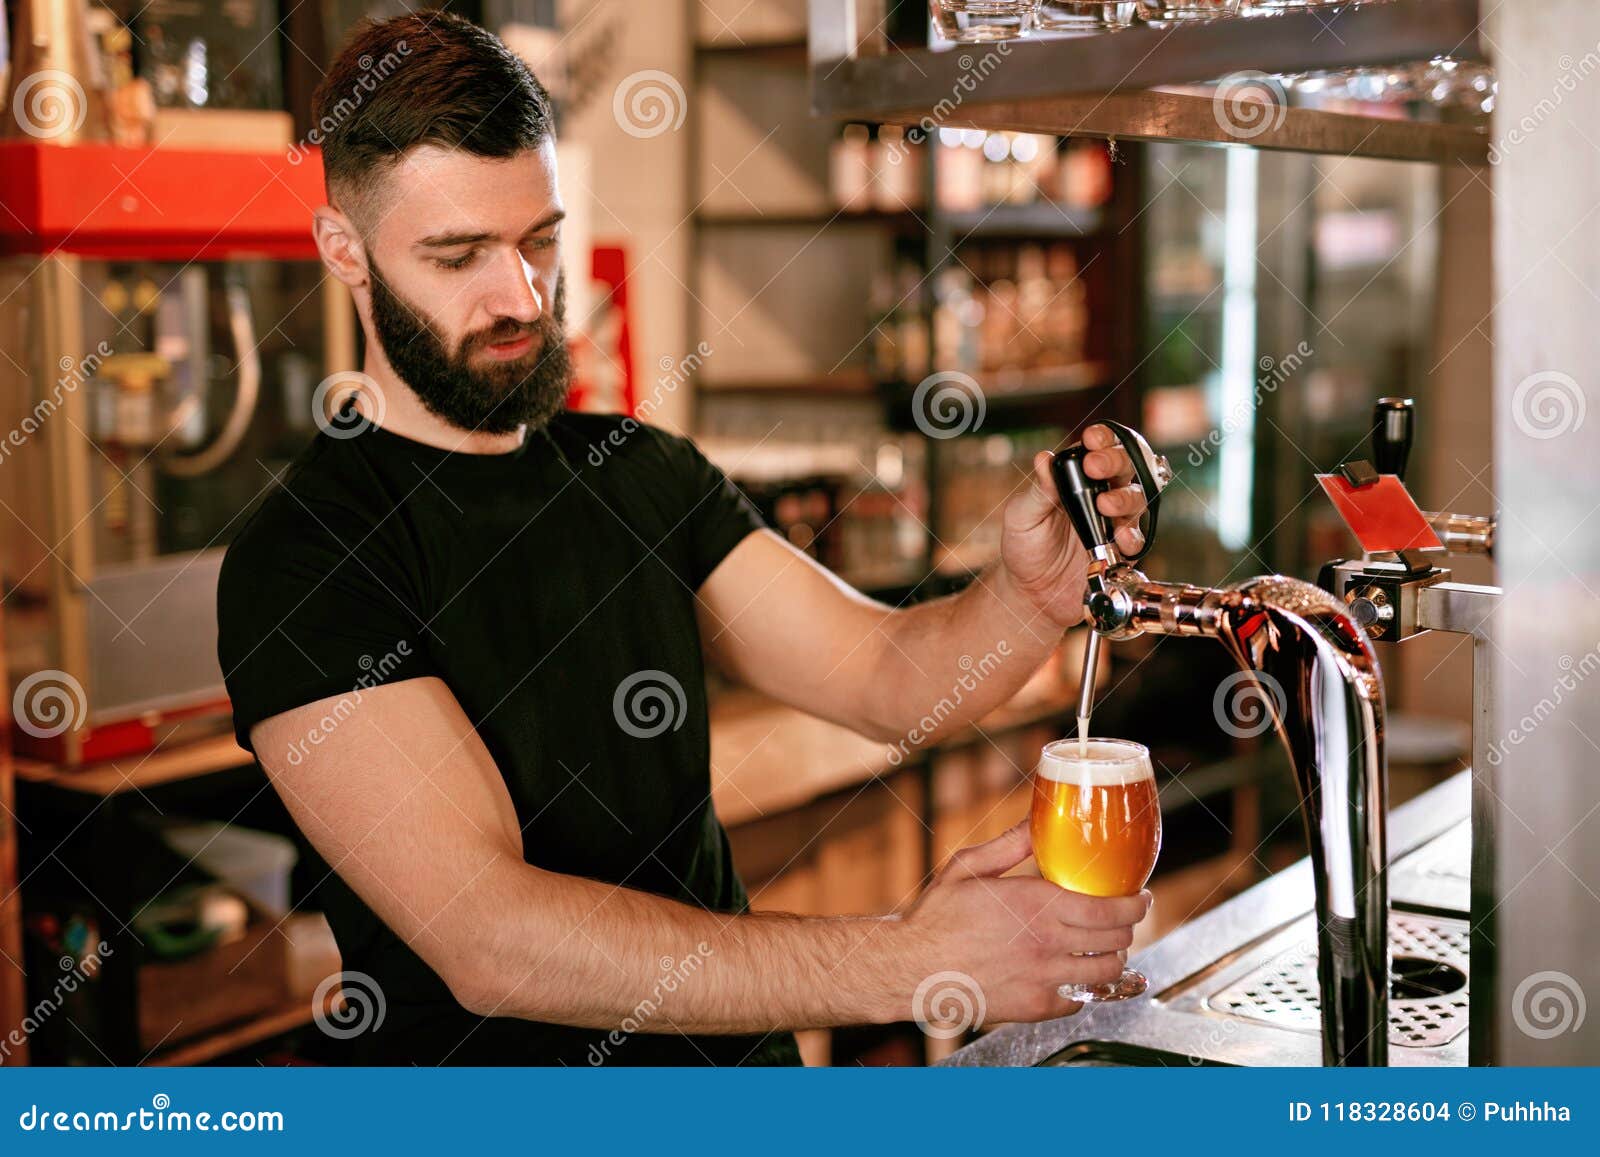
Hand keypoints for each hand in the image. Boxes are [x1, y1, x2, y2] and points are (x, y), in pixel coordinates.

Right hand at [894, 821, 1151, 1028]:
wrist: (912, 969)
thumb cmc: (936, 917)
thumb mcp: (968, 867)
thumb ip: (1010, 844)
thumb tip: (1037, 820)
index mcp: (1036, 904)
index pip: (1111, 909)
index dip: (1136, 904)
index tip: (1140, 897)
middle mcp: (1047, 943)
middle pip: (1117, 939)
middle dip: (1128, 926)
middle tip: (1123, 918)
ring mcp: (1044, 979)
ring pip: (1106, 971)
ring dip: (1113, 956)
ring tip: (1105, 946)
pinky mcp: (1036, 1006)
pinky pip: (1081, 999)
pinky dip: (1086, 986)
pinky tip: (1074, 973)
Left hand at [999, 424, 1147, 629]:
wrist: (1031, 591)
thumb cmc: (1024, 547)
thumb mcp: (1022, 516)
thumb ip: (1038, 490)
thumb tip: (1043, 458)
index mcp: (1076, 478)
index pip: (1099, 447)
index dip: (1102, 438)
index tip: (1091, 440)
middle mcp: (1101, 494)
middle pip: (1126, 465)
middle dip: (1115, 460)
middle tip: (1096, 467)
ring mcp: (1114, 521)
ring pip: (1137, 497)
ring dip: (1125, 497)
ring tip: (1106, 505)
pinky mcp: (1121, 550)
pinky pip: (1138, 538)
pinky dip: (1132, 536)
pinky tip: (1119, 537)